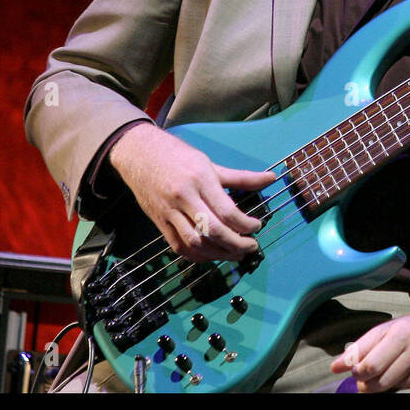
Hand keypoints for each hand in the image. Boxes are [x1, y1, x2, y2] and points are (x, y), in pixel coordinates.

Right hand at [109, 123, 277, 261]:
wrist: (138, 153)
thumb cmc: (177, 156)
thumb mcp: (210, 163)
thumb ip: (241, 177)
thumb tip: (271, 178)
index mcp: (200, 179)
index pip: (227, 211)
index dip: (245, 224)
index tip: (257, 227)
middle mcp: (184, 197)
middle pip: (212, 230)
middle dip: (236, 243)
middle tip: (251, 246)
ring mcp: (169, 212)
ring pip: (195, 242)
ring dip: (219, 254)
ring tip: (236, 254)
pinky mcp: (158, 223)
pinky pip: (179, 246)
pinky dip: (197, 255)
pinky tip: (212, 255)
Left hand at [329, 300, 409, 391]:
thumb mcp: (389, 328)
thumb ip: (361, 347)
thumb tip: (335, 367)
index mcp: (402, 332)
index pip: (370, 365)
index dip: (359, 374)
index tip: (357, 373)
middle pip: (382, 381)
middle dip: (370, 384)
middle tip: (369, 379)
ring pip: (397, 387)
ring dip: (389, 384)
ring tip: (393, 370)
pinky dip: (407, 384)